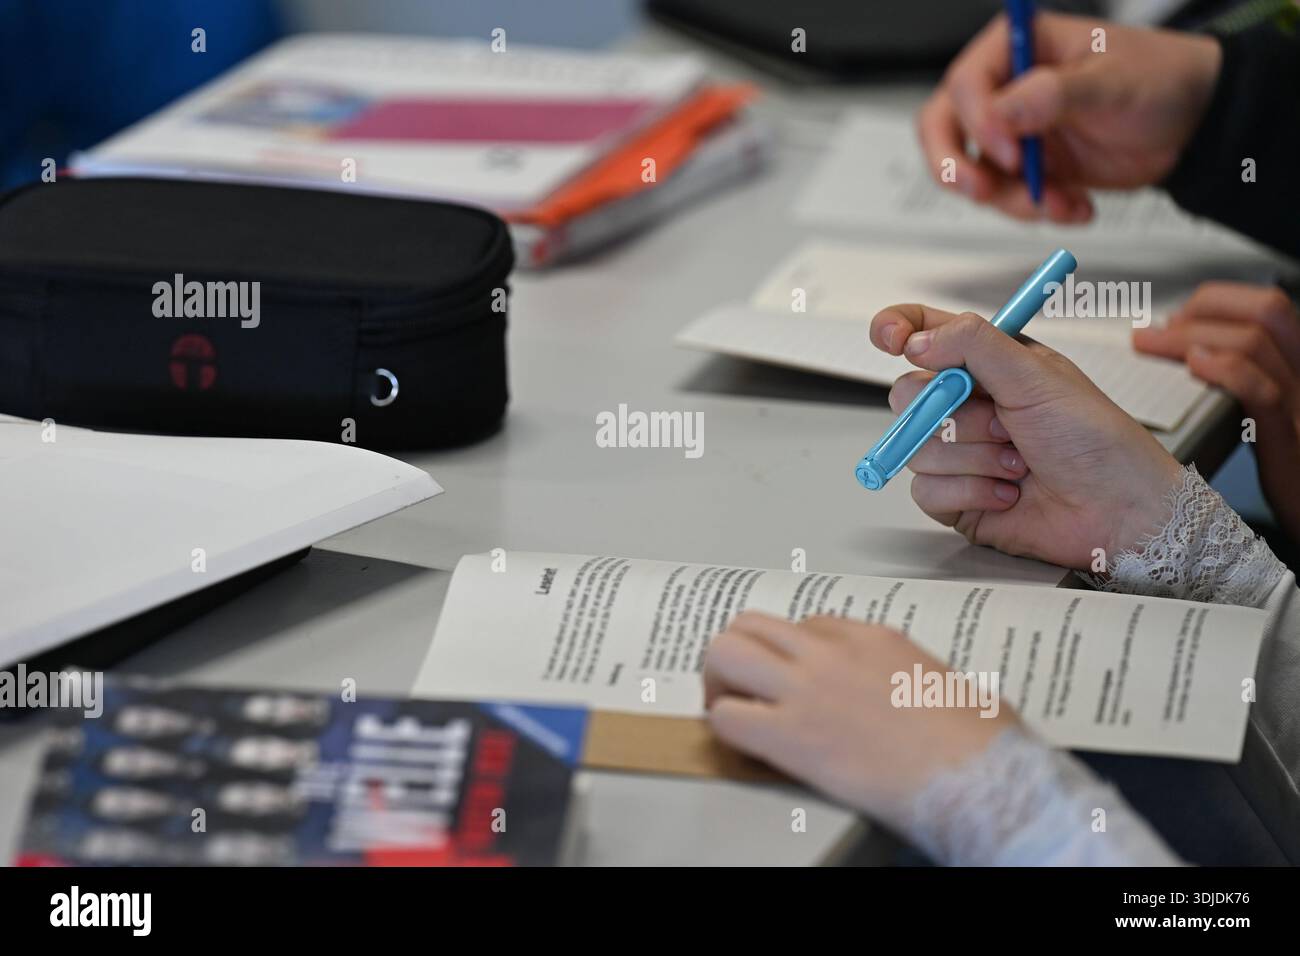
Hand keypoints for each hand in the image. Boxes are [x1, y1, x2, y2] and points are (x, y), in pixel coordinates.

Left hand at [704, 612, 1018, 829]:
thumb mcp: (945, 681)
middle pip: (751, 625)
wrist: (977, 776)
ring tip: (729, 708)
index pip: (806, 625)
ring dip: (719, 682)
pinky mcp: (792, 736)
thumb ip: (910, 674)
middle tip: (741, 686)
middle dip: (738, 653)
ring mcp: (807, 689)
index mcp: (872, 638)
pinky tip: (742, 745)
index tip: (792, 677)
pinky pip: (728, 718)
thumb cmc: (977, 740)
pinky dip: (724, 730)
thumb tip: (910, 689)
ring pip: (725, 654)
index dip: (791, 654)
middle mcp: (832, 653)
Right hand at [870, 305, 1183, 568]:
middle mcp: (970, 405)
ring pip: (916, 447)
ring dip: (973, 457)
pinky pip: (925, 490)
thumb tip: (918, 341)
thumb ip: (973, 345)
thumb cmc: (1098, 441)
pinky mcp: (957, 497)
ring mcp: (961, 453)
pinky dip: (970, 491)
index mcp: (989, 364)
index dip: (897, 330)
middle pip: (908, 395)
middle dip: (954, 413)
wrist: (1118, 510)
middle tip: (999, 419)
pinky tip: (1008, 491)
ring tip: (1017, 461)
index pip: (924, 333)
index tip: (890, 341)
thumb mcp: (1037, 376)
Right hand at [918, 11, 1220, 221]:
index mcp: (1018, 48)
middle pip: (942, 128)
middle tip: (982, 192)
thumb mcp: (1112, 81)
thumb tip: (1001, 112)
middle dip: (956, 168)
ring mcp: (1012, 133)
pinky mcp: (1026, 169)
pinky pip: (1007, 199)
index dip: (979, 121)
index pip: (966, 85)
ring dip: (1011, 199)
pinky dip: (1038, 211)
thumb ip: (1054, 94)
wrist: (1193, 124)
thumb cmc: (1160, 80)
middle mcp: (1004, 89)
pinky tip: (1076, 206)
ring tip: (1059, 202)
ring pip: (973, 174)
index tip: (1013, 151)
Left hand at [1135, 282, 1299, 540]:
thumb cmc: (1284, 467)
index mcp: (1296, 365)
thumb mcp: (1265, 413)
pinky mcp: (1290, 441)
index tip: (1173, 320)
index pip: (1266, 307)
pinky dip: (1224, 371)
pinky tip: (1193, 367)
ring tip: (1151, 347)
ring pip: (1256, 343)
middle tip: (1153, 334)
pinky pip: (1263, 393)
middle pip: (1265, 311)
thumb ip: (1239, 380)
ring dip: (1191, 337)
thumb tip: (1188, 351)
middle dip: (1200, 312)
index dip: (1215, 303)